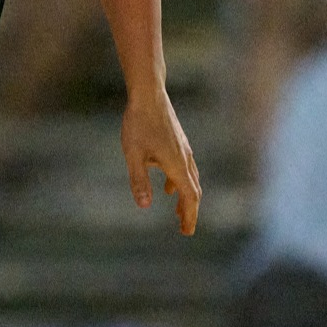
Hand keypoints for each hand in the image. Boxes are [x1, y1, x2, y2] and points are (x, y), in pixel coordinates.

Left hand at [121, 90, 202, 235]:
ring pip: (190, 178)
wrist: (148, 94)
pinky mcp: (178, 141)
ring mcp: (183, 149)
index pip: (189, 197)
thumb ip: (138, 180)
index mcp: (176, 164)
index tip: (187, 232)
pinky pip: (183, 167)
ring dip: (185, 197)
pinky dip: (179, 182)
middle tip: (185, 228)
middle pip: (193, 190)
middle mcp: (184, 158)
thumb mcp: (133, 154)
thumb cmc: (139, 123)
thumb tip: (144, 205)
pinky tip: (167, 186)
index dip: (189, 216)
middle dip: (189, 210)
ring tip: (177, 210)